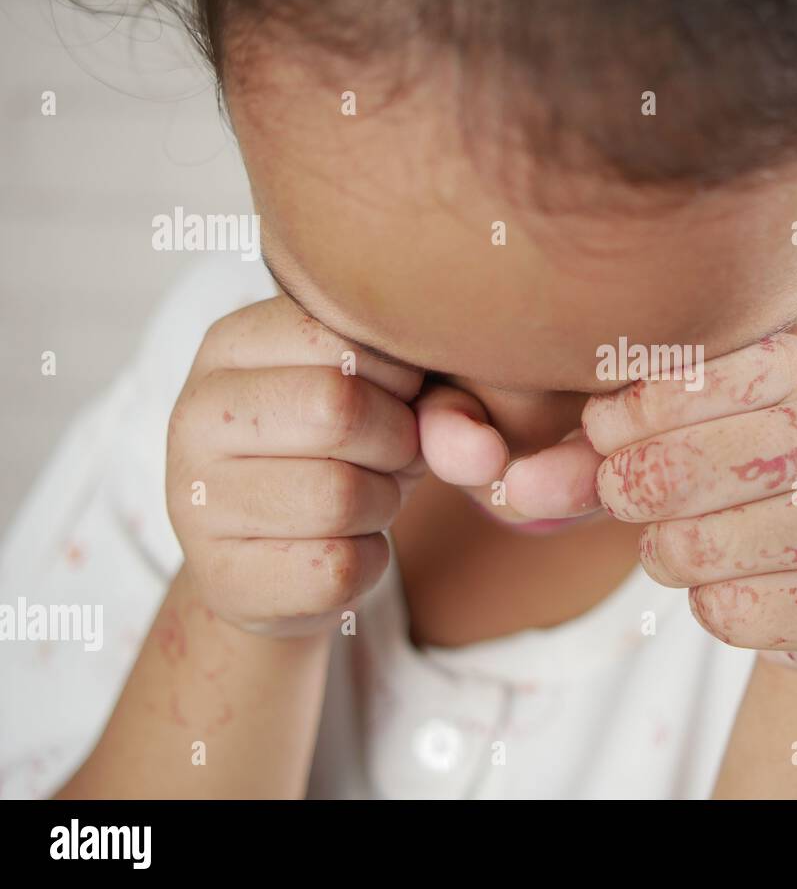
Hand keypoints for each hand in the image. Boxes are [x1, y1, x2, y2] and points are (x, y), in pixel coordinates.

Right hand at [166, 296, 425, 635]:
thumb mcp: (393, 398)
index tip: (398, 395)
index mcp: (232, 344)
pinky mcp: (220, 579)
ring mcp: (193, 501)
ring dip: (382, 505)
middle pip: (339, 409)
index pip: (343, 334)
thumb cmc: (348, 452)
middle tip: (387, 455)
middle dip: (395, 441)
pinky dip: (367, 563)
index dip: (402, 375)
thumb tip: (486, 451)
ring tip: (362, 498)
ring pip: (340, 497)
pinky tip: (341, 548)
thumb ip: (444, 395)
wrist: (277, 558)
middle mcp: (194, 414)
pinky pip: (338, 570)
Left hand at [582, 334, 796, 670]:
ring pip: (689, 549)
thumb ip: (596, 454)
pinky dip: (713, 607)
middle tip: (638, 499)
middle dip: (627, 497)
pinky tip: (749, 584)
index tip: (616, 442)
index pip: (659, 393)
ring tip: (703, 541)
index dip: (612, 431)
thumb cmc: (752, 488)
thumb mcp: (686, 442)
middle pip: (667, 474)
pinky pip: (724, 611)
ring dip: (669, 556)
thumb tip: (510, 487)